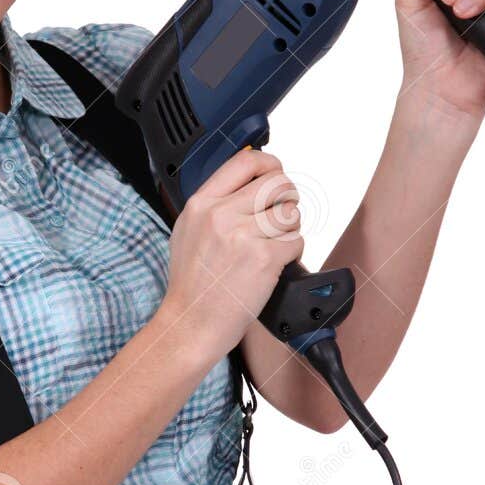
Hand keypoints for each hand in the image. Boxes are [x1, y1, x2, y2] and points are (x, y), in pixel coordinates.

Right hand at [160, 148, 304, 359]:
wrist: (191, 323)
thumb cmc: (191, 285)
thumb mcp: (188, 231)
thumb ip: (215, 204)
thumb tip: (247, 184)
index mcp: (202, 204)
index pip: (246, 161)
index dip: (270, 165)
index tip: (275, 174)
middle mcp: (221, 215)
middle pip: (277, 184)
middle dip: (287, 198)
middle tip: (281, 214)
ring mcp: (243, 236)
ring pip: (291, 213)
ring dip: (290, 228)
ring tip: (273, 244)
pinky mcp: (264, 259)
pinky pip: (296, 241)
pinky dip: (292, 252)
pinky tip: (274, 263)